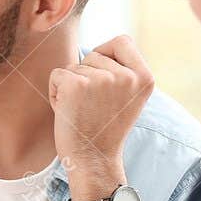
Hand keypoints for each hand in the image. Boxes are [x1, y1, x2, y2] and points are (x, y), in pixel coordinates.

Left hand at [49, 34, 153, 198]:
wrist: (93, 159)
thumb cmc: (105, 129)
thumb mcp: (126, 97)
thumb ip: (121, 72)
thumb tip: (97, 48)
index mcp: (144, 77)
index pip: (123, 41)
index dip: (107, 53)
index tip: (104, 76)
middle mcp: (126, 76)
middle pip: (94, 54)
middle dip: (86, 75)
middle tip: (92, 105)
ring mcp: (102, 79)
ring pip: (74, 66)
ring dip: (71, 86)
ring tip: (82, 110)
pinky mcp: (76, 85)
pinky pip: (58, 74)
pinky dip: (55, 91)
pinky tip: (67, 111)